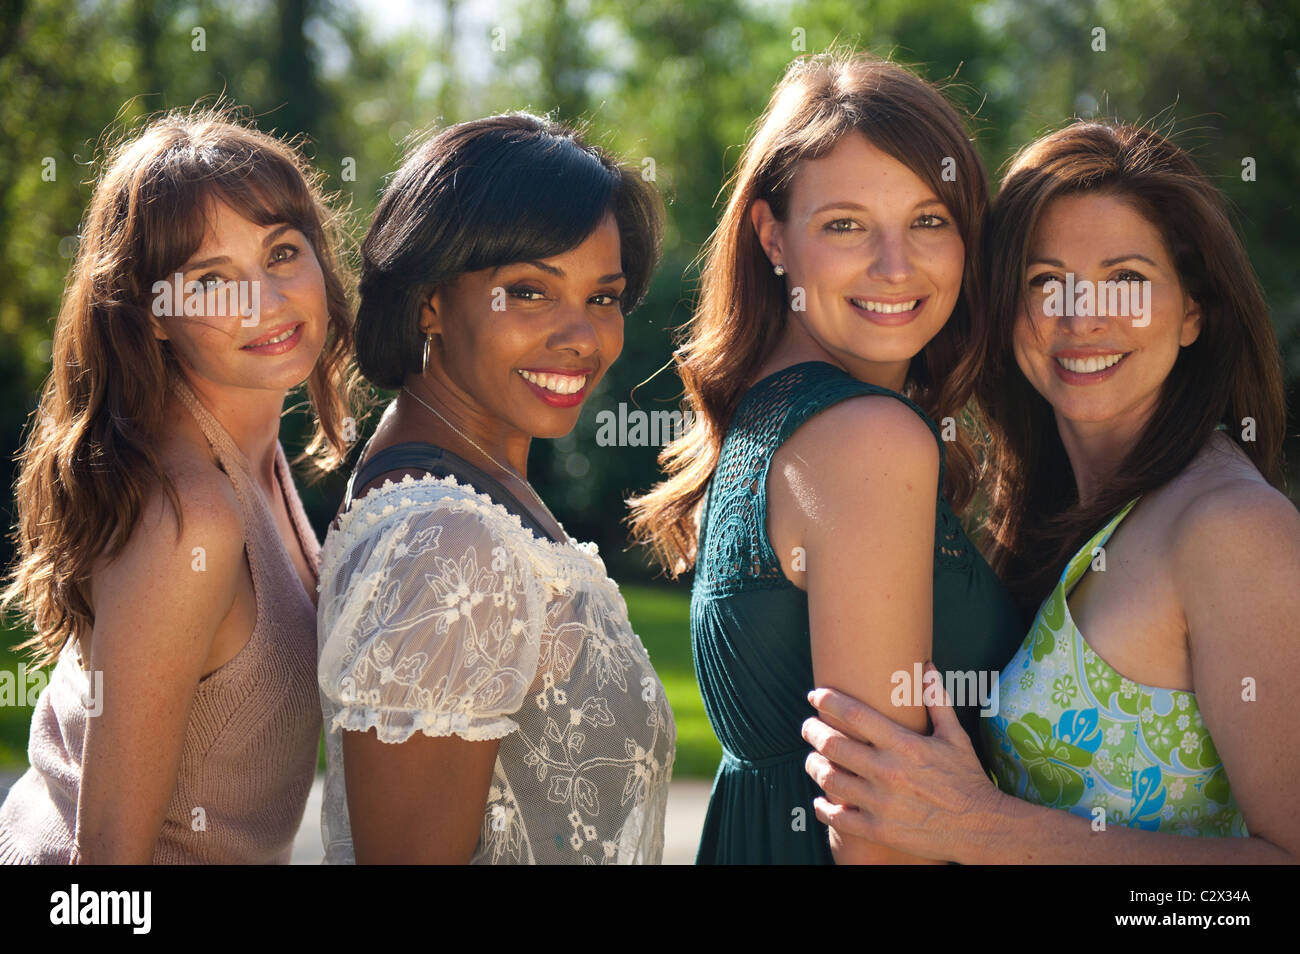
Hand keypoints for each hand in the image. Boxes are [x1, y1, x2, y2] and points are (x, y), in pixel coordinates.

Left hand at [801, 661, 1008, 863]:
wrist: (981, 826)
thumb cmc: (967, 778)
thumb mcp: (955, 736)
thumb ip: (937, 700)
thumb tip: (927, 666)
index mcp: (904, 744)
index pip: (854, 715)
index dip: (828, 701)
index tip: (815, 695)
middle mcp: (888, 771)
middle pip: (833, 745)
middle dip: (812, 731)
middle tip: (808, 727)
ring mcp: (881, 802)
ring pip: (830, 779)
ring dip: (813, 766)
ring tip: (813, 759)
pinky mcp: (879, 829)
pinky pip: (838, 818)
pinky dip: (823, 807)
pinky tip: (821, 800)